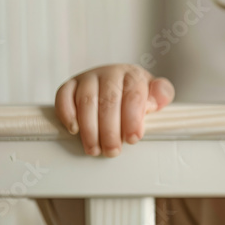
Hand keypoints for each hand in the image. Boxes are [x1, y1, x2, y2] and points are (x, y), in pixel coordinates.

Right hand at [54, 64, 174, 156]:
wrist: (116, 82)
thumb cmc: (135, 94)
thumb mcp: (153, 94)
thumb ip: (160, 96)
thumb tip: (154, 102)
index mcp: (132, 75)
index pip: (133, 95)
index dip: (133, 119)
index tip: (133, 138)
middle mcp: (109, 73)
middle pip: (108, 101)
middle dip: (110, 130)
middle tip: (112, 150)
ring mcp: (88, 78)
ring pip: (86, 101)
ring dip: (89, 129)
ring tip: (94, 149)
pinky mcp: (70, 85)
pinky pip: (63, 96)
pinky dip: (67, 114)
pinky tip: (74, 130)